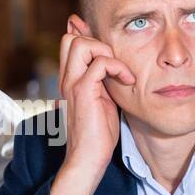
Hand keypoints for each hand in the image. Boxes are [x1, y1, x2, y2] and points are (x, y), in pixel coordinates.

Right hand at [50, 30, 135, 194]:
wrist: (88, 158)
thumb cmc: (98, 135)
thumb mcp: (102, 100)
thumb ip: (103, 81)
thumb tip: (112, 67)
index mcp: (70, 80)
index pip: (69, 43)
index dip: (87, 37)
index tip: (109, 49)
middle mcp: (67, 79)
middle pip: (70, 38)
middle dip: (95, 41)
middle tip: (113, 63)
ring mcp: (73, 84)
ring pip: (80, 44)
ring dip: (105, 51)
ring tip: (119, 71)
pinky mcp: (83, 91)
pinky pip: (100, 63)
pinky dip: (118, 67)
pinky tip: (128, 81)